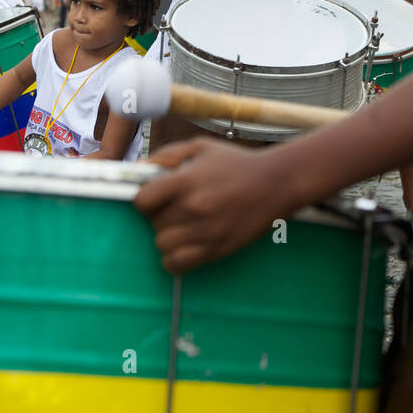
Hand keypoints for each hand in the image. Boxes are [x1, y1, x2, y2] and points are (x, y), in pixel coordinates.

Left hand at [136, 139, 281, 272]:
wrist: (276, 183)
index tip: (155, 196)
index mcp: (187, 181)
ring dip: (167, 235)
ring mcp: (205, 231)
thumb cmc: (236, 163)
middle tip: (175, 208)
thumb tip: (137, 170)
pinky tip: (184, 245)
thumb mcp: (200, 147)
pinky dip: (174, 258)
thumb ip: (166, 155)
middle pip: (154, 223)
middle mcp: (194, 208)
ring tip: (181, 226)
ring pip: (162, 244)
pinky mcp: (216, 249)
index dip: (144, 199)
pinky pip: (178, 264)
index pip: (143, 200)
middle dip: (159, 215)